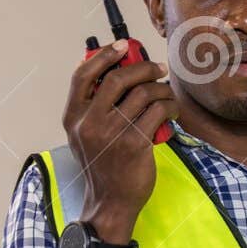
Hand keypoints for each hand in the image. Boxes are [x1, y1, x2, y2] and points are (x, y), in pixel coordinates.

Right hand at [63, 42, 178, 239]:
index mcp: (73, 117)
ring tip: (168, 95)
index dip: (104, 55)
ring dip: (162, 89)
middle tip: (158, 67)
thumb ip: (95, 108)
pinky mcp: (136, 143)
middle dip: (142, 66)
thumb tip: (119, 73)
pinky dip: (171, 106)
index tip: (123, 45)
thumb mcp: (85, 136)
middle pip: (118, 77)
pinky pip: (159, 111)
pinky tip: (173, 111)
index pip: (83, 75)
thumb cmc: (103, 166)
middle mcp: (89, 122)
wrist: (110, 202)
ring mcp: (112, 132)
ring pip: (144, 93)